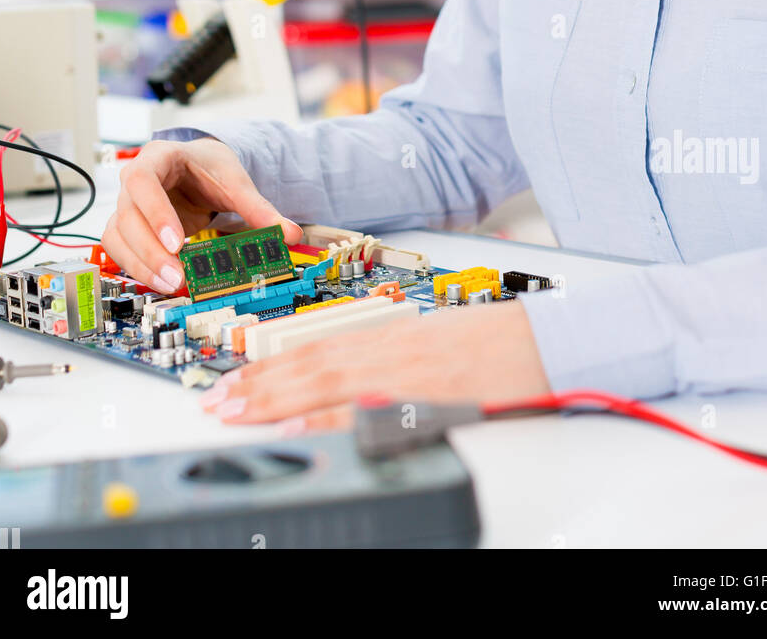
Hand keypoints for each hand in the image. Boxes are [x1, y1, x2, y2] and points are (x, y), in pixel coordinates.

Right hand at [101, 137, 302, 293]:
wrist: (197, 165)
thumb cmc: (209, 167)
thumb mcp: (235, 180)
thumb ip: (259, 207)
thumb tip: (289, 233)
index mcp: (158, 157)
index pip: (144, 181)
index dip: (156, 213)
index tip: (177, 242)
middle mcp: (134, 180)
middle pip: (128, 216)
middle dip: (151, 251)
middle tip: (178, 277)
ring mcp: (127, 205)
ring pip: (118, 237)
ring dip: (141, 264)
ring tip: (171, 285)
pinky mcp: (128, 227)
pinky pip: (120, 249)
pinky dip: (136, 267)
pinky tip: (160, 281)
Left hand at [199, 298, 549, 432]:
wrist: (551, 341)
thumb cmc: (498, 341)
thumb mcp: (433, 341)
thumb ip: (389, 358)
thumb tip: (348, 384)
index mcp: (390, 336)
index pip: (315, 350)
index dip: (269, 367)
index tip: (233, 382)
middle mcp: (391, 349)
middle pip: (310, 365)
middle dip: (258, 386)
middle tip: (216, 401)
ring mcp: (408, 373)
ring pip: (328, 382)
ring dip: (277, 399)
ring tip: (237, 412)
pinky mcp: (428, 397)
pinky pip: (370, 409)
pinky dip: (333, 419)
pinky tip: (303, 430)